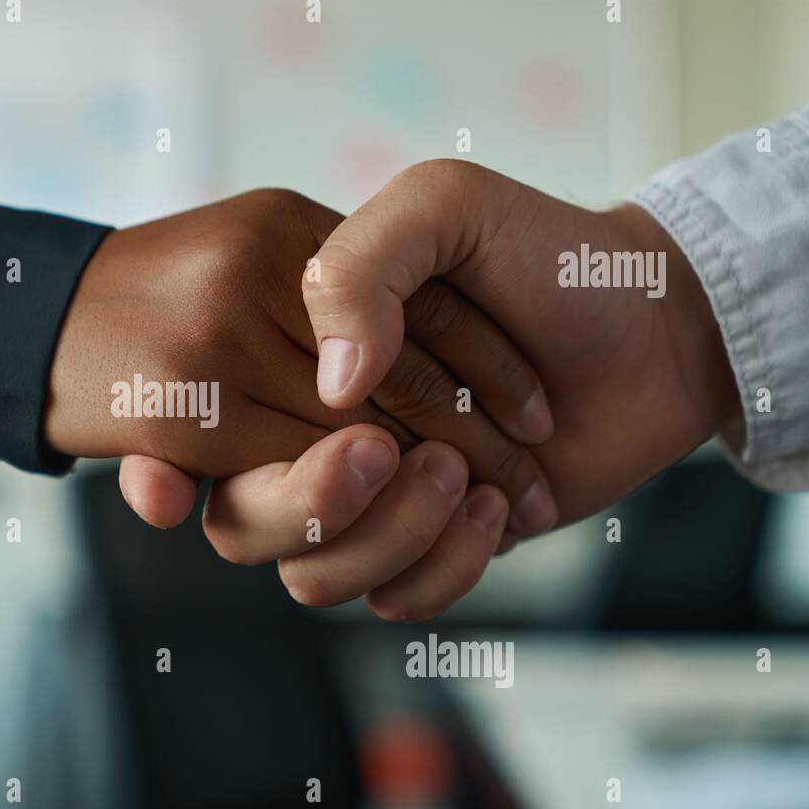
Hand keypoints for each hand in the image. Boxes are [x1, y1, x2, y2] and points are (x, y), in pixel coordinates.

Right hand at [123, 162, 739, 618]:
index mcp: (289, 366)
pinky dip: (448, 562)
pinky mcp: (433, 548)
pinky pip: (400, 600)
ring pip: (316, 580)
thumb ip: (360, 266)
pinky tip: (503, 504)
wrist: (649, 321)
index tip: (160, 490)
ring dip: (391, 532)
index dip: (159, 474)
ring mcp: (375, 503)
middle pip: (244, 526)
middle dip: (307, 505)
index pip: (197, 438)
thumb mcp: (441, 208)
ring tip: (468, 468)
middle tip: (389, 450)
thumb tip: (332, 386)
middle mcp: (316, 441)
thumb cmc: (538, 254)